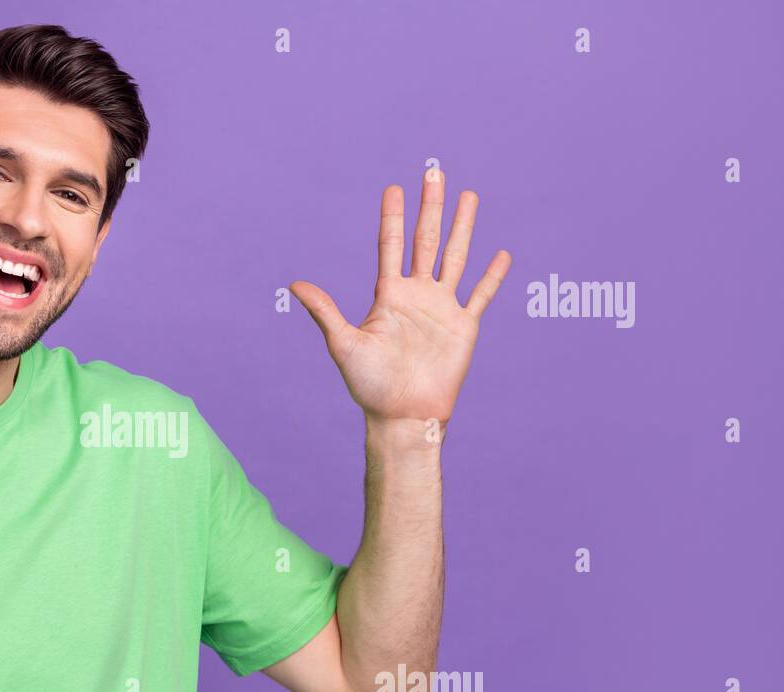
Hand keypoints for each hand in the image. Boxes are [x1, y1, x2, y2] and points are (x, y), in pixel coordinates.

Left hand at [290, 168, 510, 427]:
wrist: (403, 415)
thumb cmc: (369, 385)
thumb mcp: (343, 344)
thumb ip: (324, 311)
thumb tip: (293, 284)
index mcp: (388, 295)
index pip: (391, 245)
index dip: (392, 217)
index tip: (394, 187)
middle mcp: (416, 295)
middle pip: (426, 241)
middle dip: (431, 207)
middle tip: (434, 172)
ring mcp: (442, 309)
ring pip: (456, 257)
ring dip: (464, 227)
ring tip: (470, 196)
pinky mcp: (464, 327)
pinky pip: (481, 295)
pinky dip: (492, 276)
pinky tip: (502, 254)